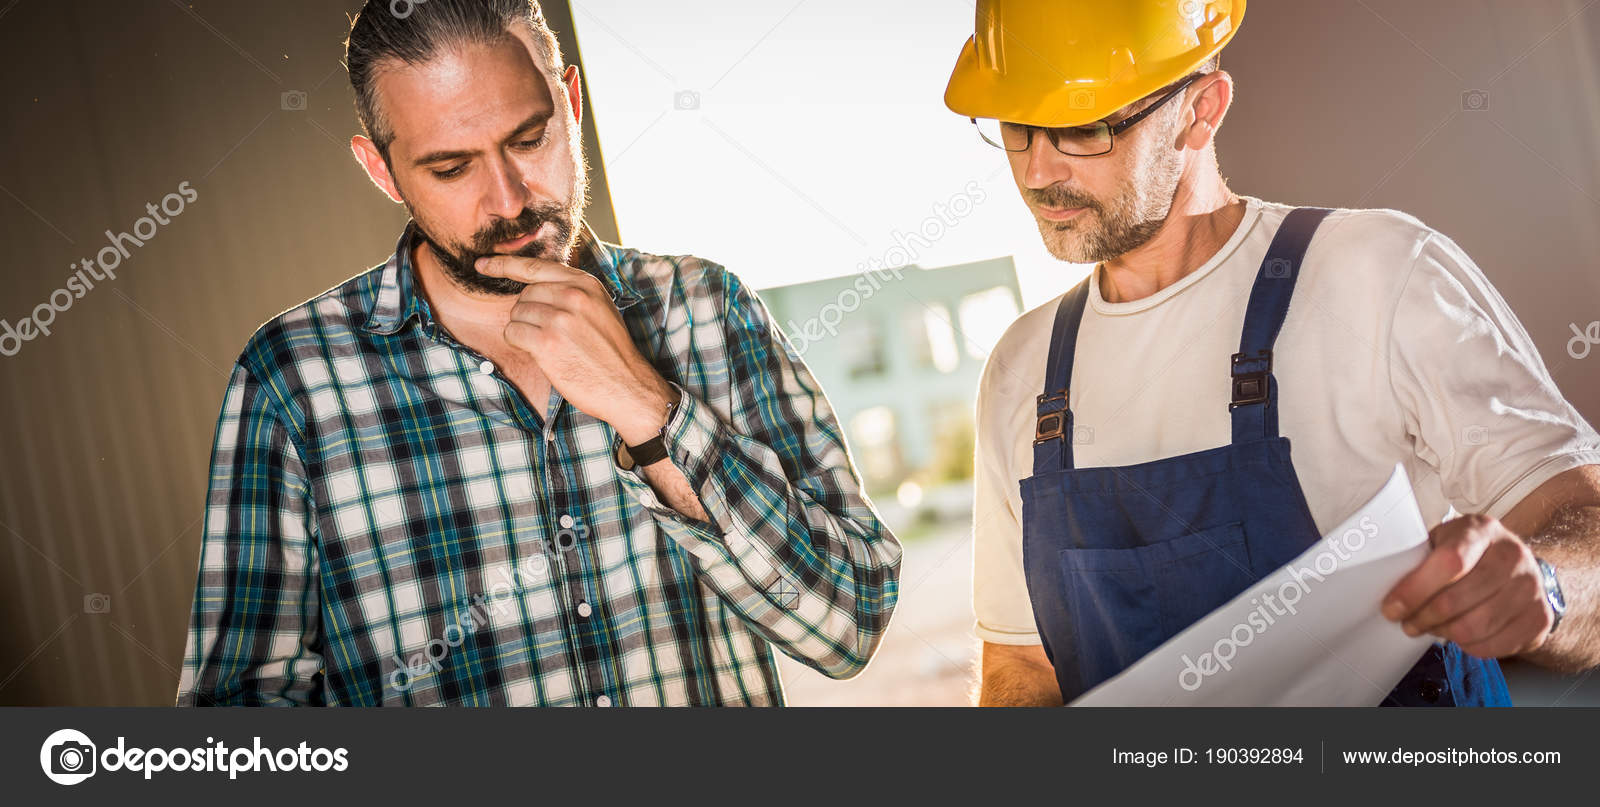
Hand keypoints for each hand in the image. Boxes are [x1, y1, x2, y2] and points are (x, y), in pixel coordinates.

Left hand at [476, 255, 674, 442]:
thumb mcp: (600, 308)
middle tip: (548, 333)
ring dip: (524, 331)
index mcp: (585, 283)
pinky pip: (513, 333)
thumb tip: (534, 286)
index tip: (483, 263)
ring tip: (550, 346)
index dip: (503, 264)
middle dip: (527, 313)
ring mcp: (559, 319)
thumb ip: (572, 291)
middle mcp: (572, 296)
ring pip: (516, 314)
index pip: (535, 266)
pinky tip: (540, 353)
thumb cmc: (612, 351)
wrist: (627, 385)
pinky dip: (518, 343)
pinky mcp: (547, 343)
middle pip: (524, 294)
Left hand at [1382, 513, 1554, 657]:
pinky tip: (1458, 636)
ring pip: (1473, 627)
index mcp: (1482, 530)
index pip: (1448, 562)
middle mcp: (1513, 555)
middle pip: (1457, 599)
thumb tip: (1379, 581)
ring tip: (1430, 628)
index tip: (1391, 607)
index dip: (1414, 590)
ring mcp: (1531, 588)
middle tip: (1407, 623)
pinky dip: (1468, 647)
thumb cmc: (1472, 554)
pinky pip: (1493, 645)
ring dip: (1443, 633)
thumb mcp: (1447, 540)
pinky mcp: (1540, 618)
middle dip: (1422, 617)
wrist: (1524, 570)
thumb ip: (1420, 556)